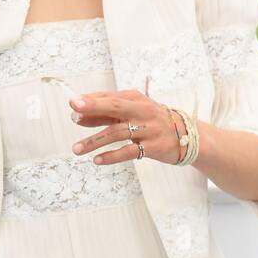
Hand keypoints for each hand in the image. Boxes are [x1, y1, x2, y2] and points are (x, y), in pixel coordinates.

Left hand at [69, 89, 185, 166]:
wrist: (185, 135)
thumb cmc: (150, 121)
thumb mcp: (130, 113)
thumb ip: (104, 114)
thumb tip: (76, 116)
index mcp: (135, 98)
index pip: (109, 97)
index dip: (90, 100)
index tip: (72, 104)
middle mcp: (142, 110)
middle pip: (115, 107)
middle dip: (93, 108)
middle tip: (73, 113)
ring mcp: (148, 129)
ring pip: (117, 133)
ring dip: (95, 141)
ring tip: (76, 149)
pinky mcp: (153, 147)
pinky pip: (129, 151)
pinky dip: (111, 156)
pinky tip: (97, 160)